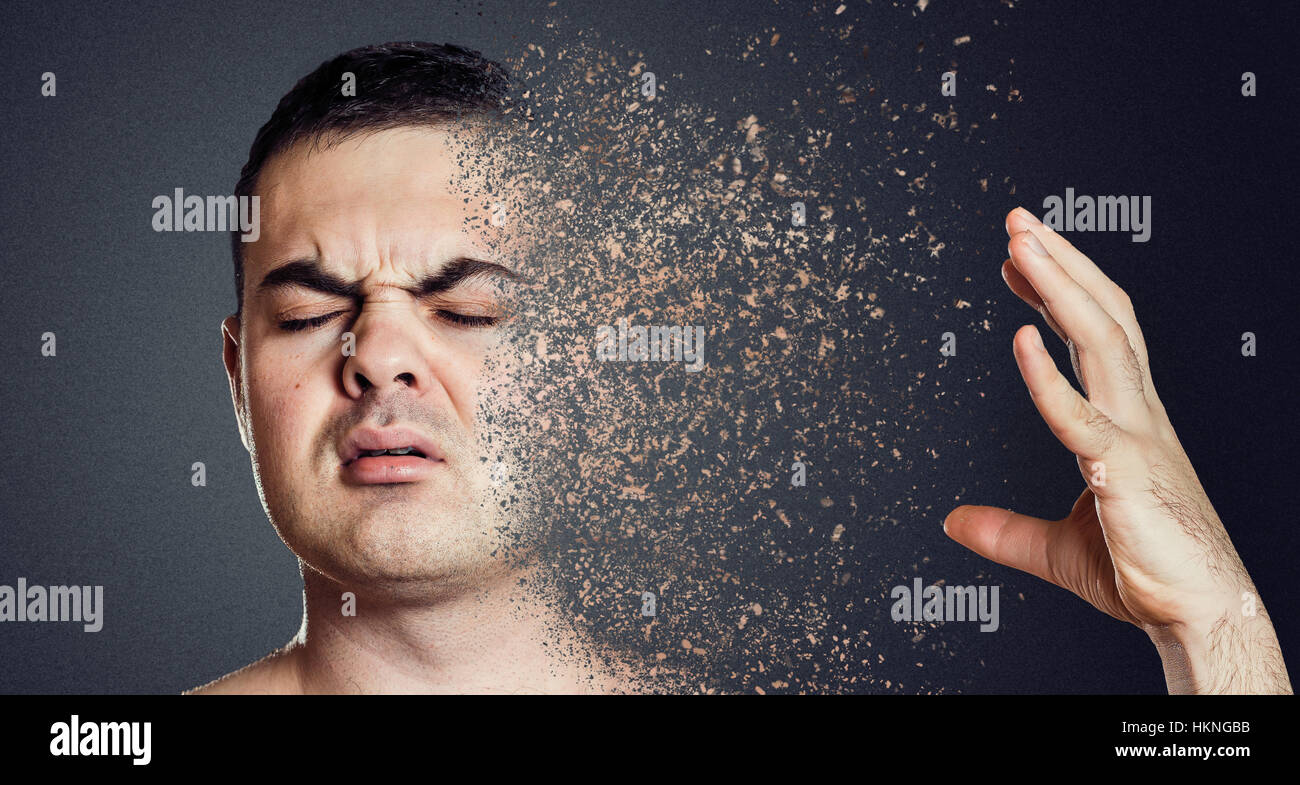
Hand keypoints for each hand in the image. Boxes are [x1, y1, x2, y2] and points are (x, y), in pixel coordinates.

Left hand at [944, 207, 1290, 693]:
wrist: (1197, 615)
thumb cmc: (1143, 573)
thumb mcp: (1056, 545)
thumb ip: (1003, 529)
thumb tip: (951, 521)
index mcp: (1127, 420)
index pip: (1098, 335)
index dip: (1060, 291)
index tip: (1016, 261)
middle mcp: (1138, 415)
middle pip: (1105, 318)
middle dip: (1062, 264)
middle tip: (1017, 221)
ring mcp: (1136, 437)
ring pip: (1103, 342)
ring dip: (1060, 287)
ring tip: (1020, 244)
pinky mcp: (1125, 472)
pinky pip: (1081, 418)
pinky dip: (1047, 378)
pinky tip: (1018, 340)